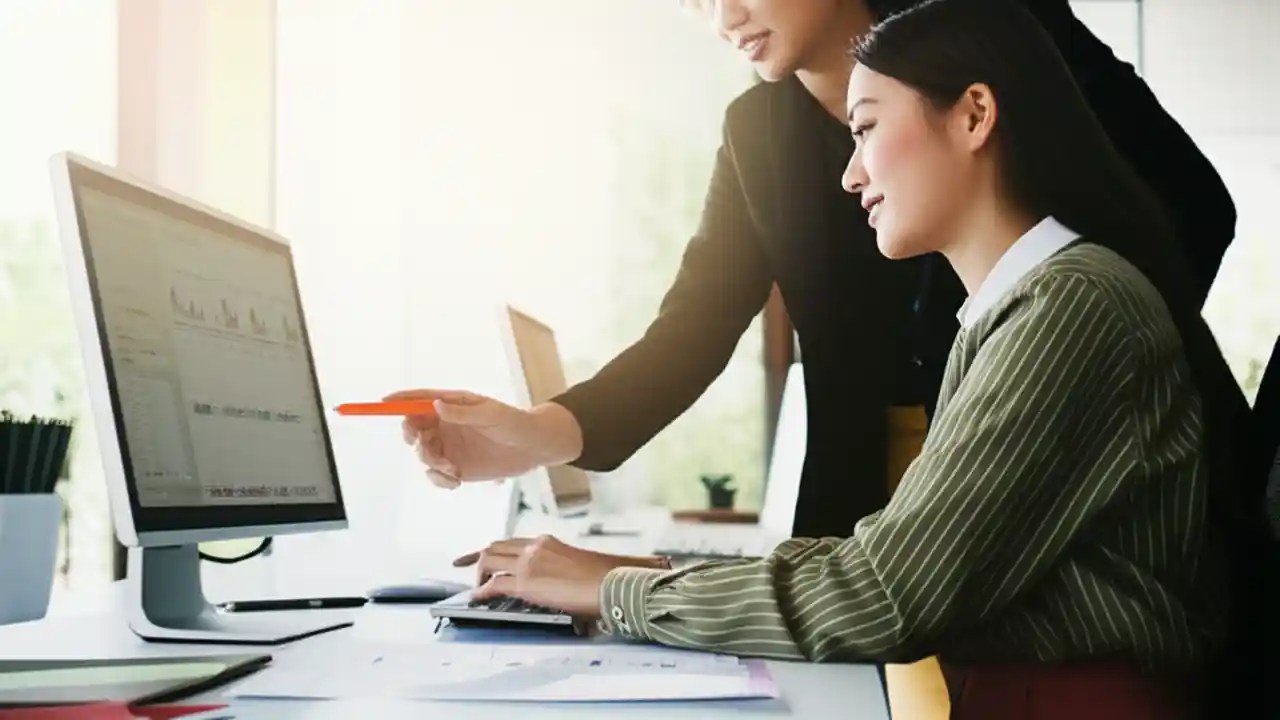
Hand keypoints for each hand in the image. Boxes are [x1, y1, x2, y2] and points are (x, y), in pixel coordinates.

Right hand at [385, 389, 582, 488]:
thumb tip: (435, 406)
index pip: (419, 399)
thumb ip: (463, 413)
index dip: (400, 400)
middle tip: (422, 445)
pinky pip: (436, 475)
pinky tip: (455, 480)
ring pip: (422, 455)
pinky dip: (439, 479)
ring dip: (430, 462)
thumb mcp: (492, 414)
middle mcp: (446, 425)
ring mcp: (450, 446)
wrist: (535, 449)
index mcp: (453, 405)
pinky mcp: (456, 468)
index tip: (384, 402)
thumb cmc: (516, 423)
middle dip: (412, 437)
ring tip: (451, 468)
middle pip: (414, 428)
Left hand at [454, 536, 662, 617]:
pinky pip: (494, 585)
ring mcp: (527, 564)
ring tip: (478, 587)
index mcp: (545, 541)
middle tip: (463, 565)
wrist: (608, 582)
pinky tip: (477, 598)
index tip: (477, 553)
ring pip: (489, 561)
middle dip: (476, 557)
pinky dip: (482, 591)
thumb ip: (557, 567)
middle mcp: (533, 547)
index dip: (492, 548)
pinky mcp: (525, 583)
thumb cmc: (600, 576)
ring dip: (479, 575)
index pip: (510, 541)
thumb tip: (556, 584)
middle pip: (494, 547)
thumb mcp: (573, 563)